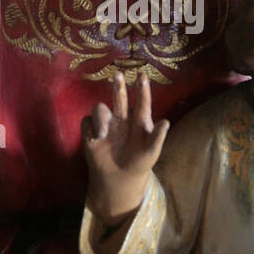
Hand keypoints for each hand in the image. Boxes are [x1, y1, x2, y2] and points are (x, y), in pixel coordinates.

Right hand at [82, 70, 169, 226]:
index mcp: (140, 121)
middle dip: (118, 87)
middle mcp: (122, 118)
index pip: (142, 102)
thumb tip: (166, 122)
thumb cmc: (140, 162)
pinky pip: (87, 122)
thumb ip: (158, 137)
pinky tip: (96, 139)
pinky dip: (90, 128)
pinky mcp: (92, 133)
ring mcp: (107, 125)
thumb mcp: (152, 152)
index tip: (142, 76)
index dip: (143, 90)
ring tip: (104, 133)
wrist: (121, 178)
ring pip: (100, 109)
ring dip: (101, 117)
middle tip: (118, 75)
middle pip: (119, 98)